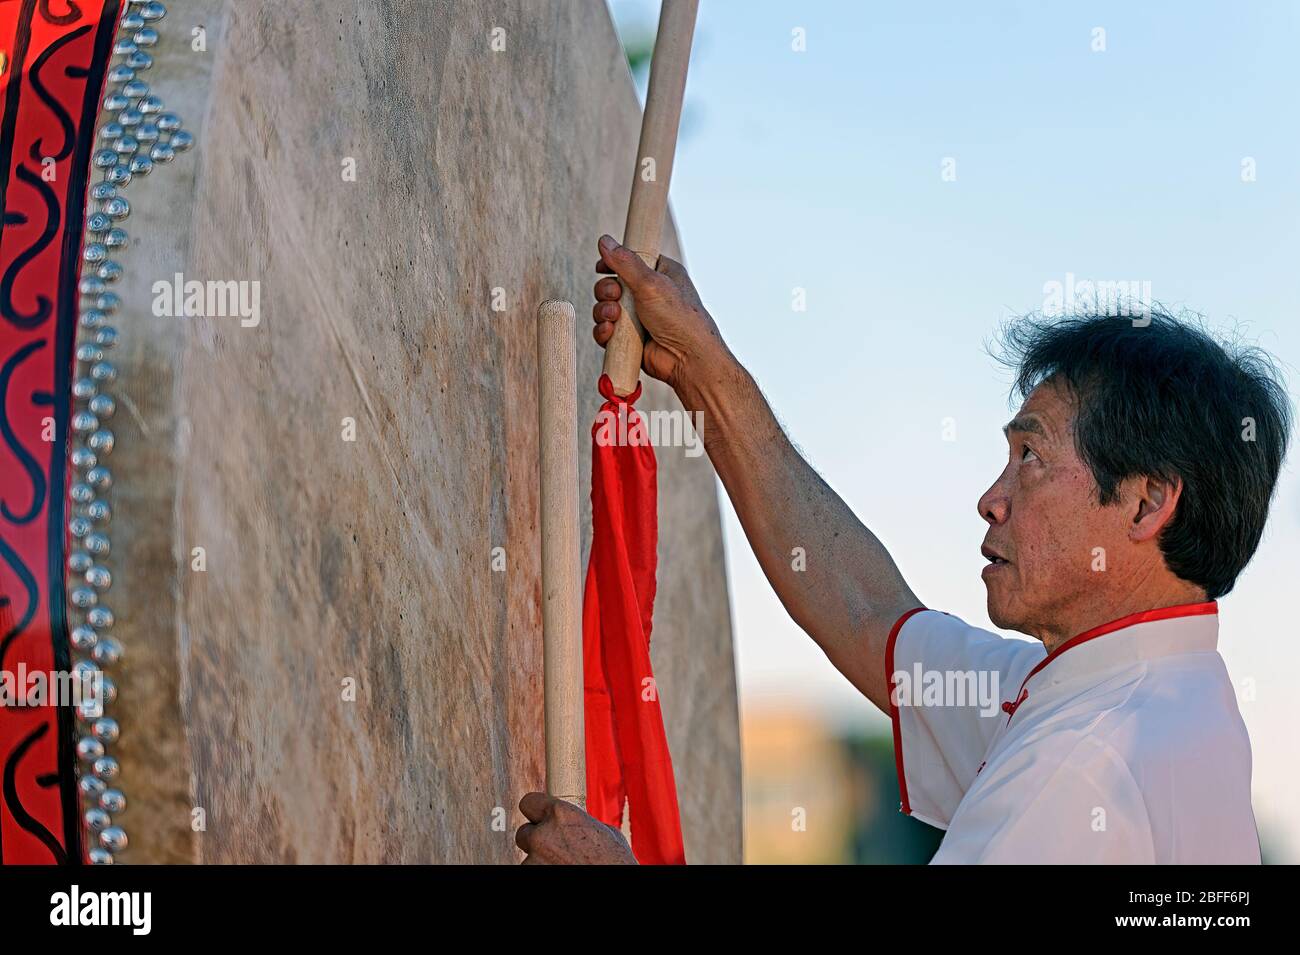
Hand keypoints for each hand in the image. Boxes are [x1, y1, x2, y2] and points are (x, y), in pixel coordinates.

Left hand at [515, 792, 637, 864]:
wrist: (616, 887)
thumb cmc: (616, 863)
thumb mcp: (606, 833)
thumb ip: (582, 824)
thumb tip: (574, 824)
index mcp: (562, 815)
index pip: (529, 801)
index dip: (536, 811)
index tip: (540, 818)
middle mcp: (543, 835)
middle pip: (524, 832)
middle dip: (537, 841)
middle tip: (554, 850)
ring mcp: (534, 860)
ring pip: (529, 858)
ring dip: (542, 861)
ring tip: (565, 865)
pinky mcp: (531, 876)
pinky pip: (533, 872)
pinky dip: (543, 872)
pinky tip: (561, 873)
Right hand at [592, 235, 731, 399]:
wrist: (687, 359)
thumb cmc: (679, 318)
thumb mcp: (651, 283)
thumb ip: (625, 262)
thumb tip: (604, 240)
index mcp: (660, 274)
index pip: (630, 261)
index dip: (613, 263)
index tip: (602, 267)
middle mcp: (648, 295)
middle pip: (612, 284)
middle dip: (606, 291)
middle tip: (614, 295)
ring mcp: (638, 317)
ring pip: (606, 308)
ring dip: (603, 311)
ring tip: (614, 316)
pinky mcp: (630, 338)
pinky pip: (607, 331)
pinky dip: (604, 331)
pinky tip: (610, 332)